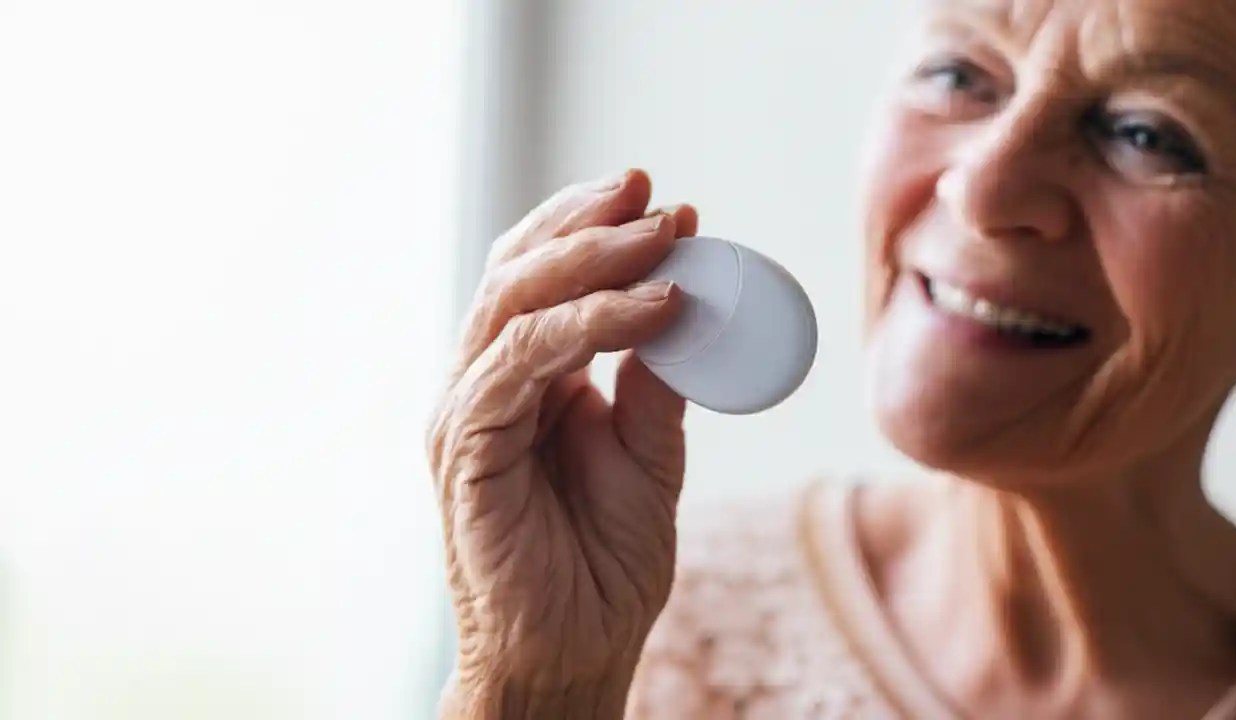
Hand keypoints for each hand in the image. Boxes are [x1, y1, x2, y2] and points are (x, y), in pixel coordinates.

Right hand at [429, 169, 697, 717]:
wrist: (570, 656)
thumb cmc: (602, 570)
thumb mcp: (650, 460)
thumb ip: (655, 388)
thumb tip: (681, 313)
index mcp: (523, 384)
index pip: (542, 282)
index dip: (597, 234)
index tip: (669, 205)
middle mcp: (484, 386)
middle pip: (518, 273)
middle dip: (587, 224)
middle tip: (653, 194)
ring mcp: (468, 413)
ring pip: (513, 302)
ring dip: (592, 259)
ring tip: (663, 235)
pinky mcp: (466, 447)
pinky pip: (518, 362)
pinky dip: (587, 324)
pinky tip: (653, 307)